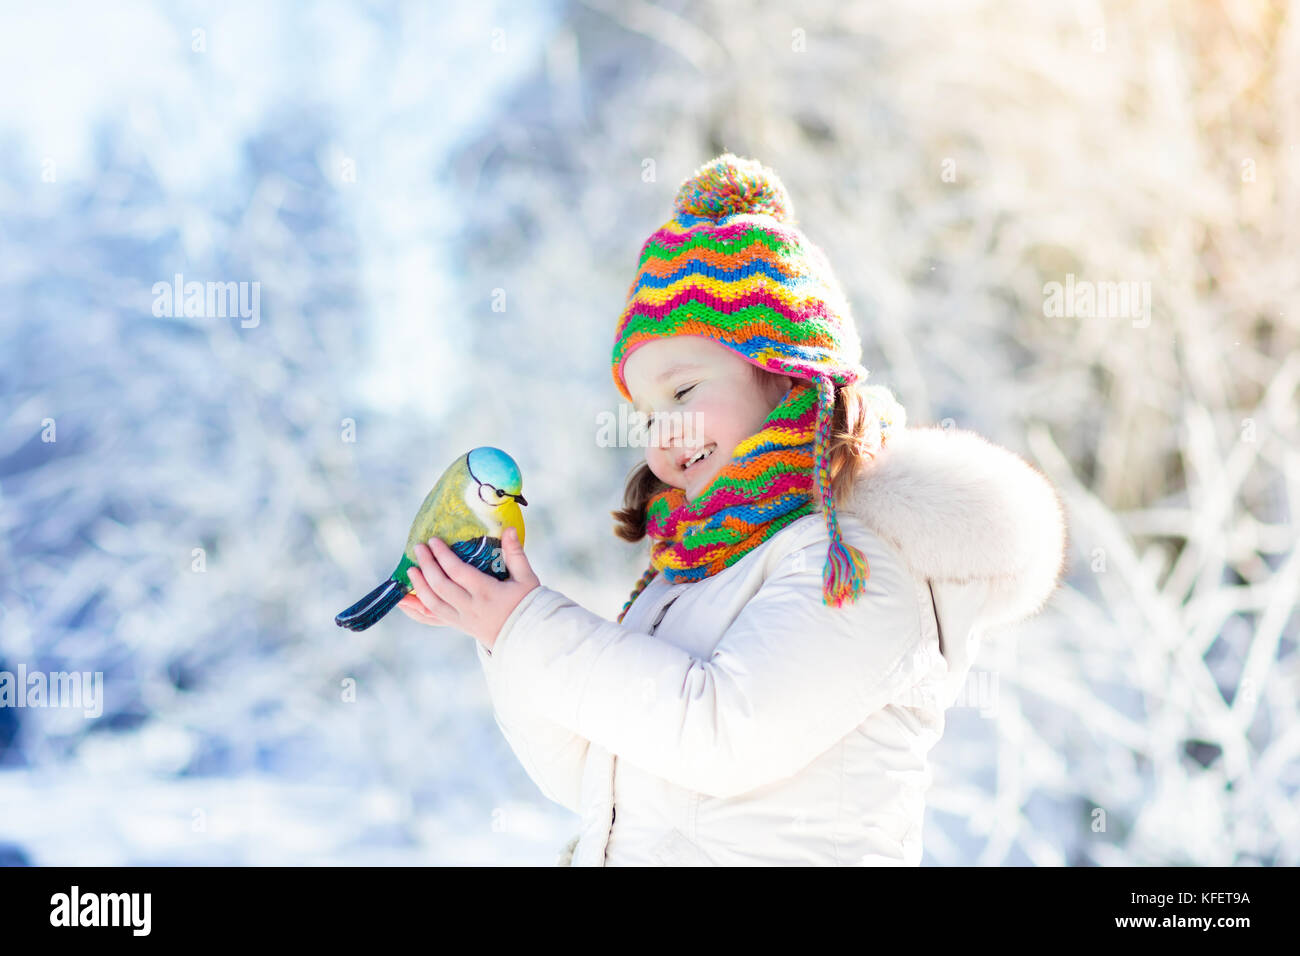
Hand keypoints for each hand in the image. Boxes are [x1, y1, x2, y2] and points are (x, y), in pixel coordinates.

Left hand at [397, 527, 540, 651]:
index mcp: (486, 592)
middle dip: (426, 565)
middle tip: (419, 548)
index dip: (442, 556)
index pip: (458, 572)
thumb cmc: (528, 604)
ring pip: (433, 604)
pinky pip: (433, 618)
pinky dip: (417, 610)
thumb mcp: (526, 577)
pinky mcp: (458, 625)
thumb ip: (515, 553)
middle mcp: (470, 607)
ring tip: (410, 569)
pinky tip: (406, 601)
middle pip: (441, 586)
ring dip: (419, 586)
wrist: (526, 636)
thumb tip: (508, 529)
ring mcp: (462, 619)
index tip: (434, 541)